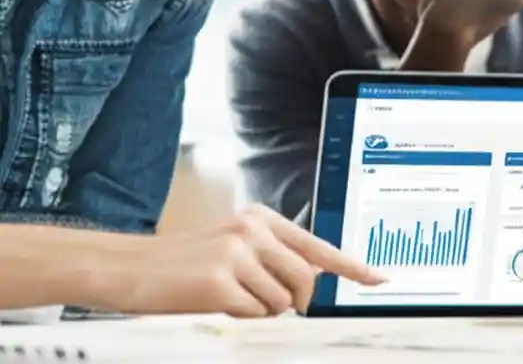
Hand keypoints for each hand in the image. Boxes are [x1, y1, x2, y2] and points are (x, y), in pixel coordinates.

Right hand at [106, 205, 386, 316]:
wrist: (130, 268)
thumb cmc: (185, 263)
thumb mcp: (235, 247)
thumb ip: (275, 257)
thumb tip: (315, 280)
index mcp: (262, 219)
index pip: (318, 247)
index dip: (352, 267)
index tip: (379, 279)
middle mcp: (254, 230)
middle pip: (304, 281)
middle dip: (291, 302)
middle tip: (260, 301)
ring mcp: (237, 253)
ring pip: (281, 302)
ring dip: (261, 310)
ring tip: (230, 296)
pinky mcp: (220, 281)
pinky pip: (255, 314)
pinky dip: (241, 317)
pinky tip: (215, 302)